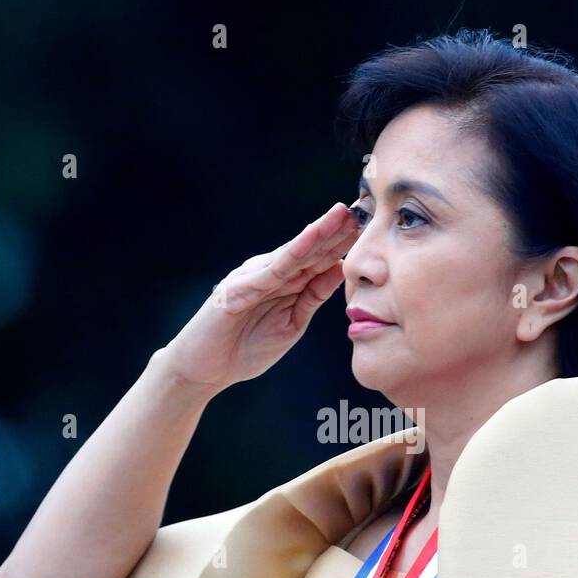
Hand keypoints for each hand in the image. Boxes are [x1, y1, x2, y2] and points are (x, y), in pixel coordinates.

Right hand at [162, 201, 358, 391]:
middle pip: (310, 249)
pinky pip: (270, 271)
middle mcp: (270, 273)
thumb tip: (339, 268)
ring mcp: (253, 277)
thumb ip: (313, 296)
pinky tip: (310, 239)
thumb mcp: (292, 323)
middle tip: (364, 207)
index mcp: (286, 282)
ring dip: (319, 233)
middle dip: (337, 229)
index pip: (319, 259)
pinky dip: (291, 255)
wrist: (205, 369)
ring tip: (341, 214)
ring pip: (293, 253)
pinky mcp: (238, 289)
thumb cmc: (245, 348)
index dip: (344, 243)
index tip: (372, 228)